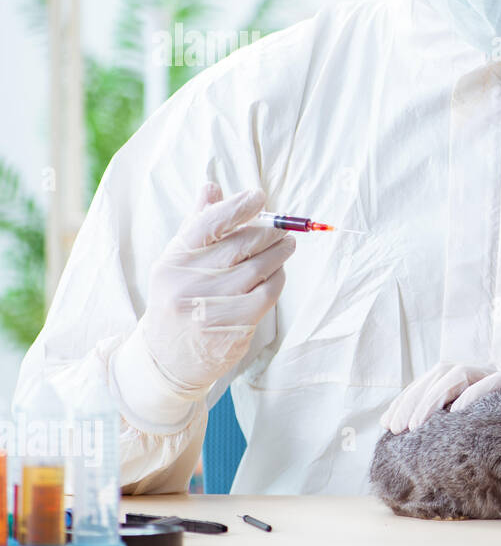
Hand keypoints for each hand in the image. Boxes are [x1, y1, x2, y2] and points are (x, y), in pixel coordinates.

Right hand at [138, 183, 294, 390]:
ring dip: (279, 252)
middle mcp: (189, 282)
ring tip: (287, 244)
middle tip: (282, 228)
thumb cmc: (179, 298)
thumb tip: (212, 186)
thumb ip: (197, 224)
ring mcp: (211, 305)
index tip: (258, 196)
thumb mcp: (178, 262)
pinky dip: (278, 277)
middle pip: (241, 243)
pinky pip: (268, 291)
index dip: (237, 207)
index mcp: (173, 260)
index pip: (209, 224)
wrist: (169, 358)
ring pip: (259, 267)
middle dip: (267, 231)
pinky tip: (278, 272)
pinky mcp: (234, 324)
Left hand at [381, 359, 500, 432]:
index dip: (407, 398)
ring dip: (434, 398)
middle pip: (440, 372)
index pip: (431, 378)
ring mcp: (500, 372)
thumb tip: (393, 427)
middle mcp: (482, 370)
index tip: (388, 423)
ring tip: (419, 425)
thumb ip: (441, 422)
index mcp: (469, 378)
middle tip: (399, 428)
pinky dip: (473, 395)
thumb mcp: (468, 427)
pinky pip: (494, 381)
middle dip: (414, 399)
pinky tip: (457, 414)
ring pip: (460, 372)